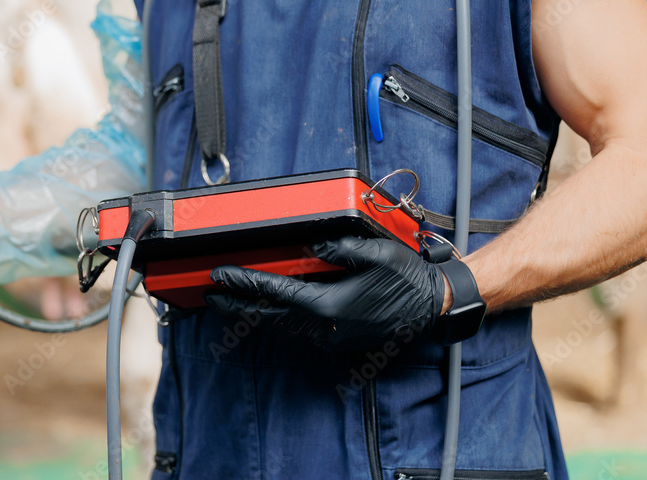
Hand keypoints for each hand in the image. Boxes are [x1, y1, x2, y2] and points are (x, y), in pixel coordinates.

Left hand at [205, 236, 445, 350]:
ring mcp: (332, 338)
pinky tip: (269, 311)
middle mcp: (325, 328)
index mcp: (328, 306)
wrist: (434, 308)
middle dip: (237, 306)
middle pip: (269, 317)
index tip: (220, 276)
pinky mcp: (339, 340)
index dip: (243, 283)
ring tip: (232, 303)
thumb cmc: (408, 279)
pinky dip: (278, 320)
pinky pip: (298, 332)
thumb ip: (339, 248)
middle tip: (212, 295)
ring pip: (282, 327)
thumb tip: (312, 245)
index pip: (274, 292)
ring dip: (255, 314)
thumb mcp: (374, 253)